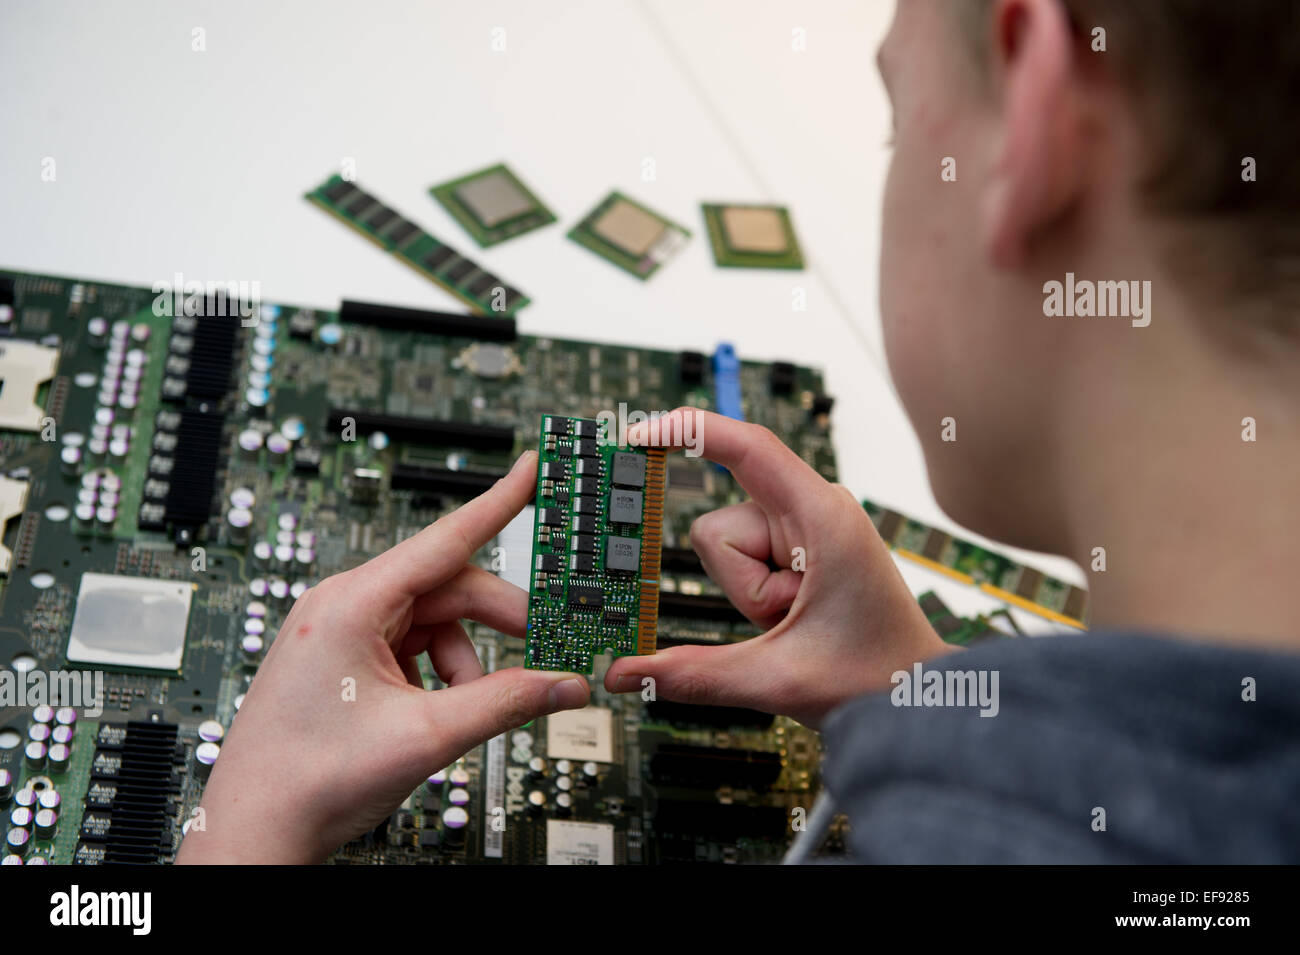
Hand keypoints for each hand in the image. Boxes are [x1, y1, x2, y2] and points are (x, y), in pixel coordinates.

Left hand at [176, 450, 589, 863]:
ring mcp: (344, 631)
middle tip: (545, 651)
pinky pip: (415, 645)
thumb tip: (562, 685)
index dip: (497, 501)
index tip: (530, 467)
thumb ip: (505, 704)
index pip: (445, 538)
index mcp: (352, 604)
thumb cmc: (308, 778)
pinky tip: (438, 712)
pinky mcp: (347, 657)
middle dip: (499, 625)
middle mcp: (345, 605)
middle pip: (450, 589)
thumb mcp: (425, 737)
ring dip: (467, 663)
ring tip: (466, 710)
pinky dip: (442, 675)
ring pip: (437, 622)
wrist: (257, 827)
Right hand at [606, 409, 951, 727]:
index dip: (690, 431)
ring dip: (749, 593)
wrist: (919, 696)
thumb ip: (695, 674)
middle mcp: (814, 510)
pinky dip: (755, 594)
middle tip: (786, 618)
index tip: (642, 433)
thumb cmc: (877, 675)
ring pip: (726, 547)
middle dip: (737, 582)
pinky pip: (744, 560)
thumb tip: (627, 673)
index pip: (747, 448)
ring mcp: (806, 528)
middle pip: (721, 524)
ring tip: (795, 621)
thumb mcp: (777, 679)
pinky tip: (793, 617)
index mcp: (823, 517)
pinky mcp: (799, 546)